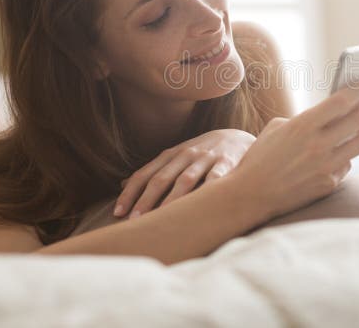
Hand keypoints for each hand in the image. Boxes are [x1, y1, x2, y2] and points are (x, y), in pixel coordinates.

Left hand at [114, 128, 256, 218]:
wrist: (239, 138)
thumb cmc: (203, 153)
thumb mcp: (177, 156)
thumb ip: (154, 170)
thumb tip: (123, 185)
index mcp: (172, 154)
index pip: (145, 174)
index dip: (131, 193)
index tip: (119, 213)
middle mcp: (187, 154)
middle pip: (162, 178)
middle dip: (146, 200)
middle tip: (134, 221)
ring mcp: (207, 158)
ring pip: (186, 180)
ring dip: (171, 200)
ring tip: (161, 219)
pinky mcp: (228, 164)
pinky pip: (215, 179)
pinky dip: (205, 192)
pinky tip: (198, 208)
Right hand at [230, 78, 358, 220]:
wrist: (250, 195)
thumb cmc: (260, 157)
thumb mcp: (278, 128)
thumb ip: (306, 120)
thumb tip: (332, 114)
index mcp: (304, 124)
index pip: (342, 101)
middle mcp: (319, 144)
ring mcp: (326, 165)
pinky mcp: (329, 184)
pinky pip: (348, 164)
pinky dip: (349, 155)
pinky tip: (345, 150)